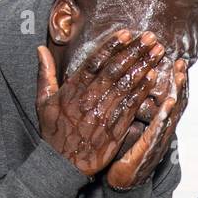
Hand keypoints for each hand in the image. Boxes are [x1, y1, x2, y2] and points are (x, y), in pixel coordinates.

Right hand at [35, 29, 163, 177]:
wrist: (61, 164)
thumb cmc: (53, 131)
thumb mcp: (43, 101)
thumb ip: (44, 73)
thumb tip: (40, 49)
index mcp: (72, 90)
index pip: (95, 63)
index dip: (112, 46)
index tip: (126, 33)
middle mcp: (89, 100)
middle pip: (115, 70)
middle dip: (134, 52)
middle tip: (150, 37)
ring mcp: (103, 114)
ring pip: (126, 86)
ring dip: (144, 67)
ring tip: (157, 52)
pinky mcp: (114, 129)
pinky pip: (131, 107)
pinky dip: (142, 91)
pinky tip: (154, 78)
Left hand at [104, 58, 187, 189]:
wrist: (124, 183)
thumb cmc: (124, 153)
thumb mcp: (129, 127)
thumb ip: (133, 109)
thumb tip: (130, 87)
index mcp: (157, 123)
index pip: (169, 96)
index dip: (173, 80)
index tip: (176, 60)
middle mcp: (162, 130)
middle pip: (175, 101)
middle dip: (179, 81)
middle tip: (181, 62)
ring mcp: (158, 140)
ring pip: (172, 114)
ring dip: (177, 93)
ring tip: (180, 76)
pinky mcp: (150, 150)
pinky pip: (159, 130)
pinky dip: (165, 116)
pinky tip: (168, 104)